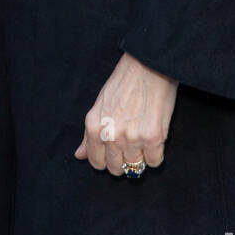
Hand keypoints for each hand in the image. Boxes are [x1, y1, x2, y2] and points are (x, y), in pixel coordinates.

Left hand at [75, 52, 177, 174]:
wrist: (147, 66)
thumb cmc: (123, 83)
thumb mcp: (99, 105)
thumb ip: (89, 134)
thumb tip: (79, 155)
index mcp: (94, 126)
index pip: (95, 161)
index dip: (106, 160)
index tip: (113, 153)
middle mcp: (110, 135)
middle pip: (115, 168)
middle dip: (122, 161)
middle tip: (130, 145)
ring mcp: (132, 138)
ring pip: (135, 167)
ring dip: (140, 157)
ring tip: (142, 139)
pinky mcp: (153, 138)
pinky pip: (154, 162)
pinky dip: (155, 154)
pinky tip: (154, 138)